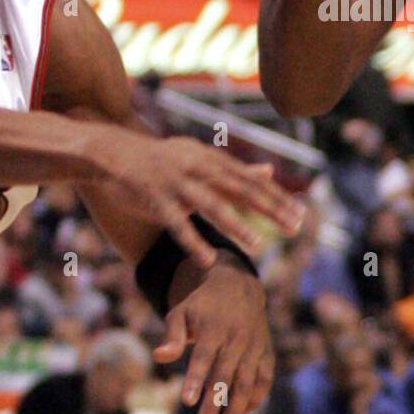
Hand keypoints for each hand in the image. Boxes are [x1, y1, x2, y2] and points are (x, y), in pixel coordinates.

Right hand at [116, 137, 302, 268]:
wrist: (111, 152)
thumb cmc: (161, 160)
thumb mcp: (199, 157)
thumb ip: (234, 169)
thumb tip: (271, 171)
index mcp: (210, 158)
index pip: (251, 180)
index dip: (277, 197)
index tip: (302, 214)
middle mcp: (197, 167)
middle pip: (240, 189)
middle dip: (269, 209)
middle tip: (295, 228)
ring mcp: (176, 183)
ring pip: (211, 206)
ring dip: (235, 225)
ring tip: (257, 244)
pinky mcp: (155, 200)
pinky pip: (177, 225)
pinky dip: (193, 243)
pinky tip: (207, 261)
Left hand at [153, 254, 273, 413]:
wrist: (238, 285)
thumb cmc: (202, 305)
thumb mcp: (182, 312)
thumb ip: (171, 335)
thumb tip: (158, 356)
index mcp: (214, 327)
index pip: (204, 356)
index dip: (196, 378)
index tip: (187, 402)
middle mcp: (237, 337)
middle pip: (225, 376)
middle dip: (214, 406)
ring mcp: (254, 345)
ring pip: (246, 382)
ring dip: (235, 411)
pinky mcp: (266, 351)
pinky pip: (263, 379)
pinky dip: (255, 398)